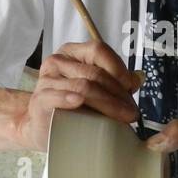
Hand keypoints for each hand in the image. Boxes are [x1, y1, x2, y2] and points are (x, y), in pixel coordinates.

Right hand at [15, 40, 143, 151]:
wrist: (43, 127)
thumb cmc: (72, 107)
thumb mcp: (95, 89)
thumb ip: (115, 81)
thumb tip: (137, 79)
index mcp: (73, 53)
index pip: (99, 50)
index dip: (119, 68)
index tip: (131, 88)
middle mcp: (58, 61)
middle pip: (95, 73)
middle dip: (118, 94)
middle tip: (132, 112)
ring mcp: (47, 80)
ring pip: (83, 86)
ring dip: (108, 103)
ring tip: (122, 118)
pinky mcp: (40, 99)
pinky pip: (58, 96)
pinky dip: (70, 98)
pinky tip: (80, 102)